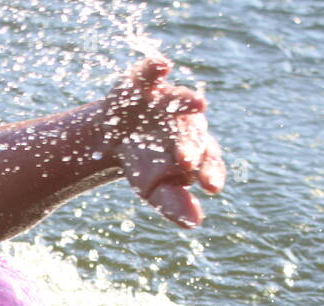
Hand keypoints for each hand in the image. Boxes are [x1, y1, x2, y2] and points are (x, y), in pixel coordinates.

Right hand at [102, 55, 224, 227]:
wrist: (113, 138)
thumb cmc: (143, 165)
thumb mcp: (155, 190)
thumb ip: (173, 204)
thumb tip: (194, 223)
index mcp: (197, 149)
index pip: (210, 161)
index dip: (210, 172)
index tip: (210, 187)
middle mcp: (187, 121)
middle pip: (193, 134)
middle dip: (190, 147)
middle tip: (186, 162)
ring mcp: (167, 100)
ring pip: (181, 100)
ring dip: (188, 101)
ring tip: (199, 102)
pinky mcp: (145, 83)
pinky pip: (150, 73)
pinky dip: (155, 68)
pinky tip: (162, 64)